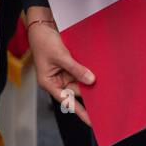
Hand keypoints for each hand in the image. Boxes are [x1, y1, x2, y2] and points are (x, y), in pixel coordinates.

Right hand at [25, 7, 93, 126]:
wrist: (41, 24)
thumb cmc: (43, 41)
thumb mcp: (61, 56)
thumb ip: (76, 69)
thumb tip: (91, 80)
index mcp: (49, 82)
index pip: (67, 101)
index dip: (80, 111)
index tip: (92, 121)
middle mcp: (56, 79)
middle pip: (75, 90)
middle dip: (87, 91)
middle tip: (104, 98)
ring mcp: (62, 72)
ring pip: (78, 80)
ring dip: (88, 79)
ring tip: (102, 84)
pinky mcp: (67, 64)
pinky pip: (79, 70)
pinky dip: (86, 70)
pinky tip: (95, 70)